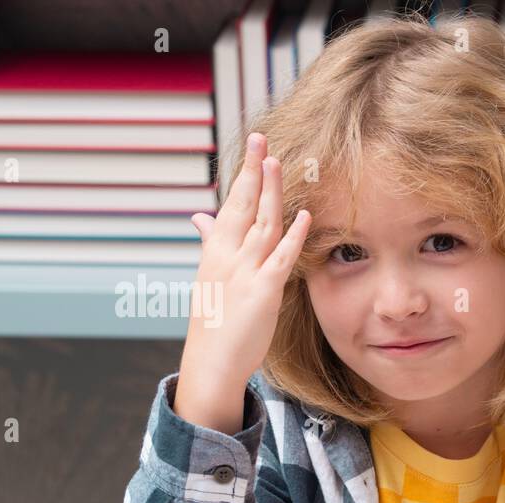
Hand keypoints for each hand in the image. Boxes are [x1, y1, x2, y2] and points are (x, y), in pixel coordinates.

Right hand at [175, 133, 311, 419]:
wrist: (211, 362)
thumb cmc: (214, 322)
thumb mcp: (209, 277)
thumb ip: (210, 243)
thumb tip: (200, 216)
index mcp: (215, 251)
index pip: (232, 205)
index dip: (244, 176)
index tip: (254, 149)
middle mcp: (226, 256)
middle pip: (242, 206)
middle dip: (252, 171)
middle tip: (260, 139)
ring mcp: (243, 272)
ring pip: (261, 224)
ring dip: (270, 193)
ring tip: (278, 163)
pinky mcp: (261, 292)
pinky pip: (280, 259)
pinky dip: (292, 236)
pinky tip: (304, 216)